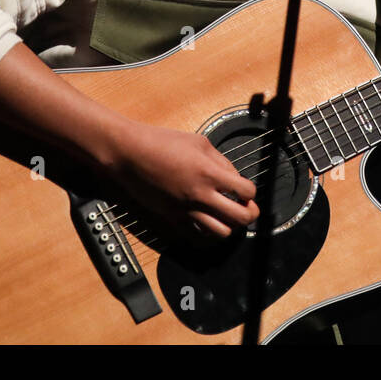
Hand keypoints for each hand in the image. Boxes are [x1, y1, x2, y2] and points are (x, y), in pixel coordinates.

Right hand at [105, 121, 259, 241]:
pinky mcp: (172, 218)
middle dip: (249, 214)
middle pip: (239, 218)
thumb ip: (222, 161)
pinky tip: (208, 222)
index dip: (251, 192)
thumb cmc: (161, 143)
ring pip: (221, 233)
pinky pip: (197, 237)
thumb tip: (234, 177)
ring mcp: (186, 210)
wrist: (130, 154)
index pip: (246, 192)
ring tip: (227, 216)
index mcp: (209, 173)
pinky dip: (208, 234)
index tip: (246, 190)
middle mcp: (200, 195)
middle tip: (247, 208)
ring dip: (230, 226)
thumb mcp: (199, 142)